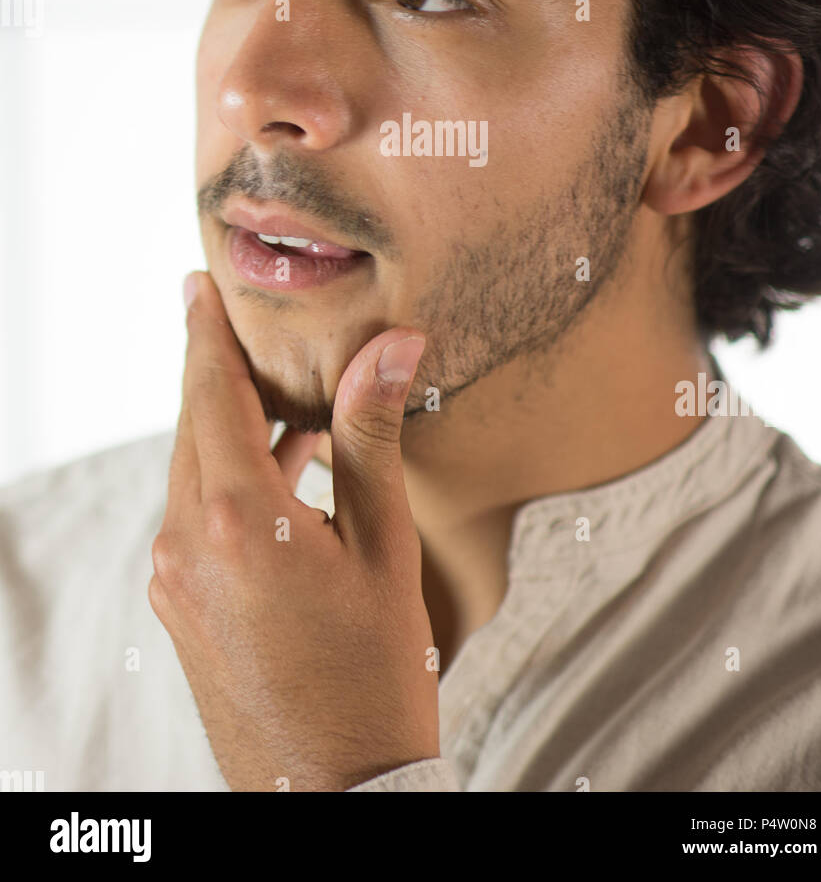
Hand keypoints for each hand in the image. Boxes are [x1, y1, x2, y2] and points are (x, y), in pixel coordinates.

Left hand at [148, 270, 439, 791]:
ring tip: (287, 401)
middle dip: (216, 371)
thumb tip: (392, 345)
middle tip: (238, 321)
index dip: (205, 332)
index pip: (209, 393)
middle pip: (195, 427)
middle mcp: (187, 544)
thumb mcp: (384, 547)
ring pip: (193, 473)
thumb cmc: (374, 673)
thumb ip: (373, 437)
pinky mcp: (180, 609)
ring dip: (231, 429)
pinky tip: (286, 475)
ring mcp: (175, 582)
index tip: (198, 283)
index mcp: (238, 519)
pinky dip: (230, 481)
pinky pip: (195, 517)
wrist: (333, 789)